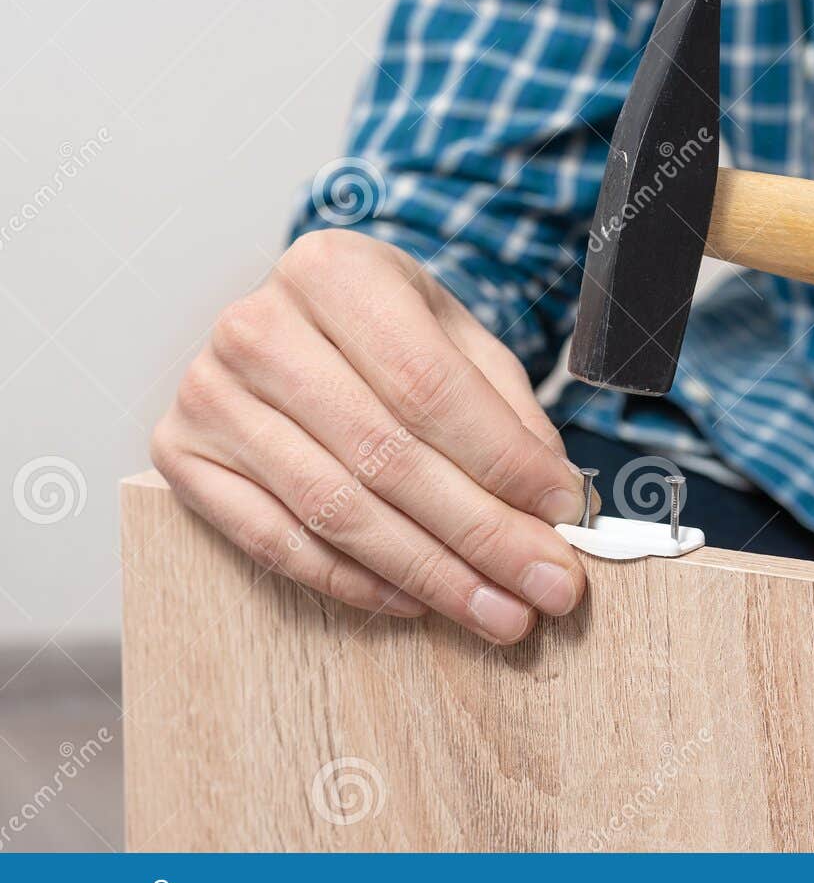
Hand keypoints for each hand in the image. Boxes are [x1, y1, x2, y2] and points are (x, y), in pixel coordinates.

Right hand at [151, 229, 590, 642]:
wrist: (299, 317)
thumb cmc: (386, 328)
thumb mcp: (459, 339)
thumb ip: (509, 412)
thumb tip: (556, 503)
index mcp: (333, 272)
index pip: (429, 386)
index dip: (504, 461)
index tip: (564, 512)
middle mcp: (257, 327)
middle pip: (386, 457)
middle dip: (482, 536)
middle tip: (547, 586)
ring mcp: (209, 394)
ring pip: (335, 510)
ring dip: (430, 575)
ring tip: (498, 611)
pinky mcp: (181, 455)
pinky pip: (276, 541)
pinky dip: (355, 582)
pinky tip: (419, 601)